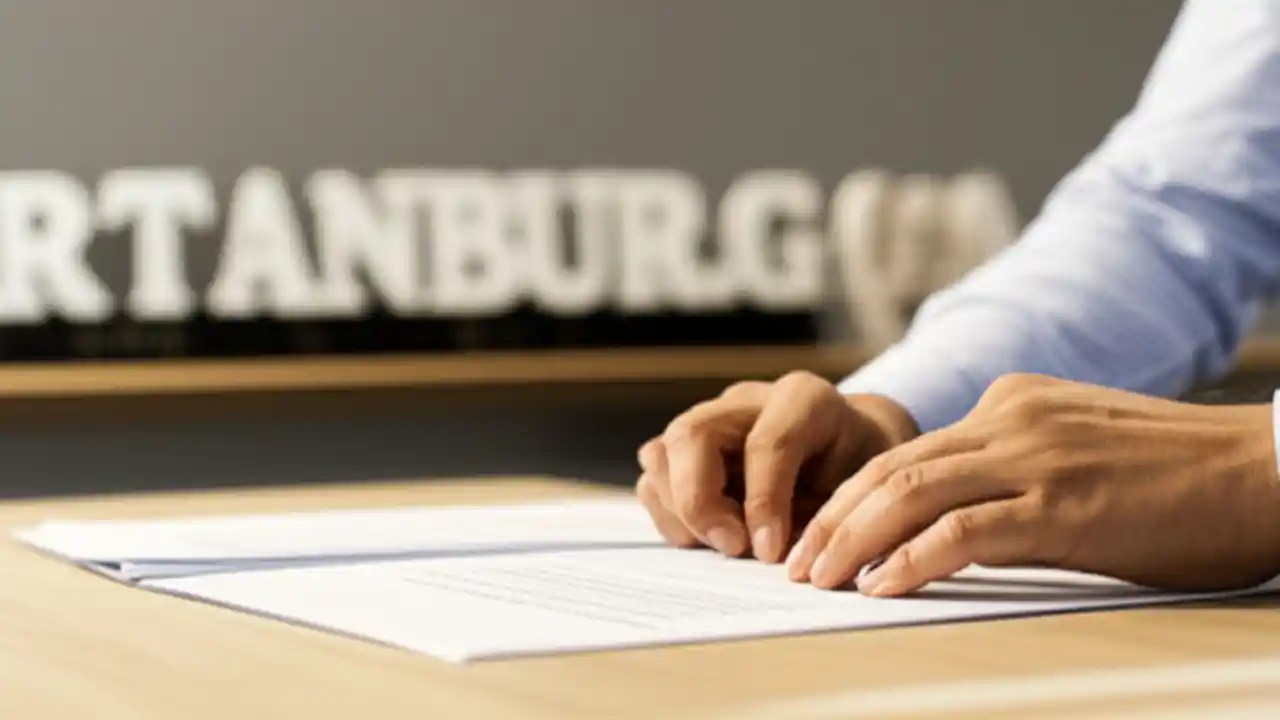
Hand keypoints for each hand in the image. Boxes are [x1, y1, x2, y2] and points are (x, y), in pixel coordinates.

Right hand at [635, 371, 918, 562]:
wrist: (852, 452)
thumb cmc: (860, 474)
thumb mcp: (861, 492)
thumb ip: (824, 519)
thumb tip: (779, 560)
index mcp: (805, 400)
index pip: (767, 442)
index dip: (764, 501)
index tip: (771, 553)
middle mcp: (748, 401)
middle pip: (692, 435)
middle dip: (700, 501)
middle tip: (732, 548)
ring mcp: (711, 419)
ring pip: (661, 454)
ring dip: (681, 511)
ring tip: (726, 545)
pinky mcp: (687, 448)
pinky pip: (654, 479)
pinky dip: (672, 516)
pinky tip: (710, 538)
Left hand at [787, 374, 1279, 595]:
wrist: (1266, 472)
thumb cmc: (1179, 476)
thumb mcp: (1077, 453)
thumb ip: (1012, 468)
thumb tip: (952, 521)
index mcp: (1012, 402)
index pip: (907, 450)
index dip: (850, 495)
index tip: (819, 533)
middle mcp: (1012, 419)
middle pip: (891, 467)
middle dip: (830, 517)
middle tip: (795, 562)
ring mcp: (1035, 457)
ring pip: (910, 492)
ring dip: (850, 538)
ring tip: (818, 579)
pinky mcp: (1062, 505)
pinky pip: (962, 531)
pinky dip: (910, 559)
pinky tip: (881, 586)